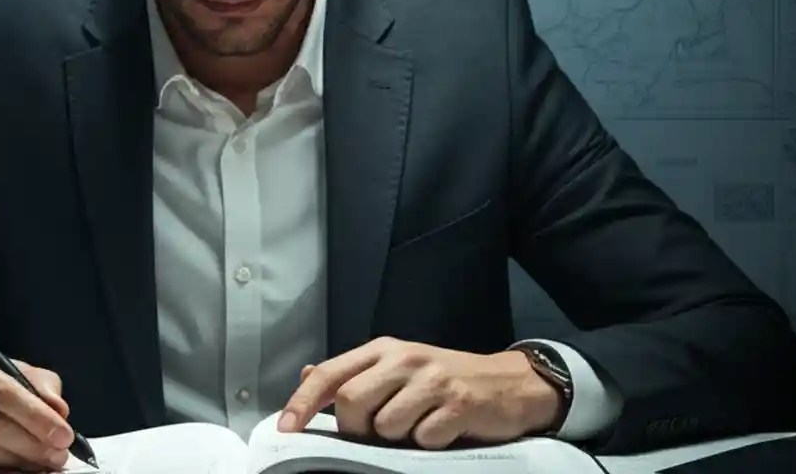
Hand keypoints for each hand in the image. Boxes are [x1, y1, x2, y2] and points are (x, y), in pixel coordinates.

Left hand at [277, 336, 561, 448]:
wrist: (508, 383)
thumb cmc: (444, 380)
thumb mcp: (396, 368)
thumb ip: (353, 374)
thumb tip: (308, 374)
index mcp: (383, 350)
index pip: (330, 373)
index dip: (303, 402)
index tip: (286, 428)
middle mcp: (405, 359)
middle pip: (350, 400)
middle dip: (356, 427)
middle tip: (375, 432)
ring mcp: (433, 380)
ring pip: (385, 424)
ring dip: (395, 438)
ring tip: (416, 426)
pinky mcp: (459, 404)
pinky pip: (423, 437)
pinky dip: (427, 444)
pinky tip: (441, 430)